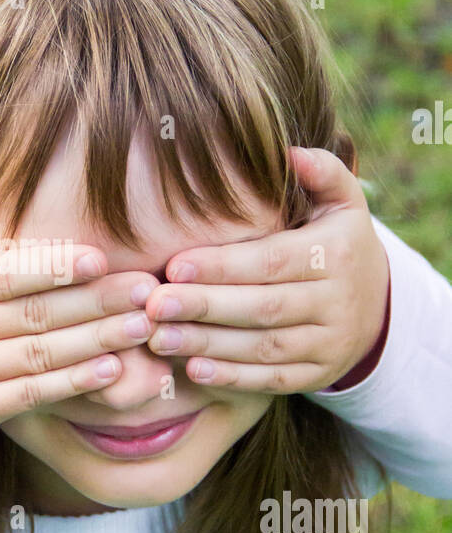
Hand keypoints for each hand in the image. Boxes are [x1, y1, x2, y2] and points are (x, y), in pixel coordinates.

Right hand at [0, 189, 160, 435]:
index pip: (0, 275)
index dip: (51, 267)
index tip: (99, 259)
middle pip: (29, 313)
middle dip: (93, 301)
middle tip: (144, 290)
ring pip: (36, 354)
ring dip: (94, 340)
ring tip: (139, 326)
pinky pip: (28, 394)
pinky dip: (71, 383)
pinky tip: (109, 369)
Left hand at [143, 147, 390, 393]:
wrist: (378, 305)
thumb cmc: (337, 242)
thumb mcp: (343, 202)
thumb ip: (322, 171)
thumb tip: (290, 153)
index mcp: (335, 254)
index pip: (271, 261)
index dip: (222, 266)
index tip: (173, 266)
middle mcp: (337, 302)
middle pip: (263, 307)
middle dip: (205, 307)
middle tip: (154, 306)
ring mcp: (329, 343)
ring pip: (264, 348)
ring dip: (208, 345)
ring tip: (159, 338)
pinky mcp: (317, 374)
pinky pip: (273, 380)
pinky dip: (232, 378)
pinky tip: (193, 370)